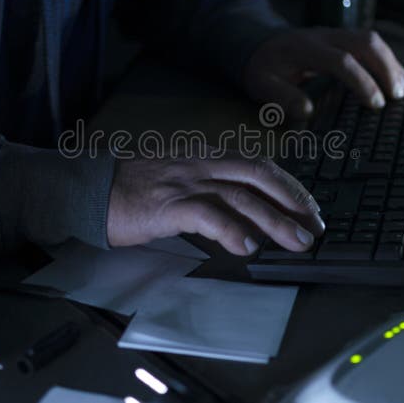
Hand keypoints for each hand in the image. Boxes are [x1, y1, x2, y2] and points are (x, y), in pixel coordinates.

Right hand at [107, 156, 325, 255]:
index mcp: (204, 158)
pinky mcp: (166, 206)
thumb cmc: (131, 188)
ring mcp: (184, 183)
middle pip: (258, 177)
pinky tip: (248, 246)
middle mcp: (200, 165)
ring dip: (275, 221)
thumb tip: (241, 211)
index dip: (288, 186)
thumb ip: (207, 188)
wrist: (89, 187)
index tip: (308, 207)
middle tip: (315, 227)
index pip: (257, 166)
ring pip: (240, 197)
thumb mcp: (176, 178)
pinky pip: (207, 215)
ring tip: (297, 241)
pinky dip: (232, 231)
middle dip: (293, 202)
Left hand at [243, 28, 403, 118]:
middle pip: (364, 42)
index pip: (342, 61)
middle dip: (385, 68)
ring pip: (371, 38)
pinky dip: (385, 58)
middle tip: (397, 96)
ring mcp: (334, 33)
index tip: (375, 104)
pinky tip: (396, 77)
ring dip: (390, 62)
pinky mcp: (341, 36)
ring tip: (402, 89)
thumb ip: (282, 97)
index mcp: (305, 48)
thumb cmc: (262, 68)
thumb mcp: (261, 85)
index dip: (362, 81)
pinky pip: (369, 41)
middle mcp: (324, 36)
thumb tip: (307, 111)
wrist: (257, 43)